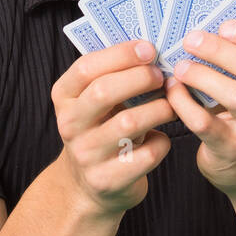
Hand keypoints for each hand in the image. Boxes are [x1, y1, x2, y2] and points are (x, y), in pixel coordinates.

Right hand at [51, 40, 176, 216]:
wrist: (87, 186)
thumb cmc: (101, 129)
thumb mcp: (95, 101)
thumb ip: (114, 75)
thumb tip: (152, 49)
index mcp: (65, 97)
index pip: (86, 67)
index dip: (121, 54)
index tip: (149, 49)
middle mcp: (70, 125)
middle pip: (104, 91)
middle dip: (140, 78)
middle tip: (162, 75)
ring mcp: (87, 155)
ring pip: (128, 123)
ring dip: (159, 109)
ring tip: (171, 105)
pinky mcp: (108, 180)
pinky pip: (145, 154)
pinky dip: (161, 142)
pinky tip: (160, 138)